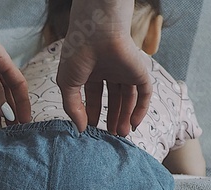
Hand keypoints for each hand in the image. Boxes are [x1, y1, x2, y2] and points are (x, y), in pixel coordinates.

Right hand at [56, 0, 151, 134]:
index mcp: (91, 71)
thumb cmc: (77, 52)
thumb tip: (80, 129)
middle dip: (111, 117)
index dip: (92, 112)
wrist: (95, 32)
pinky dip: (140, 109)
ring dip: (125, 117)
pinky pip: (143, 93)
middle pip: (113, 99)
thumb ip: (73, 108)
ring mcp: (125, 71)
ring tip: (120, 134)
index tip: (90, 128)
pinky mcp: (139, 71)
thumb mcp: (67, 85)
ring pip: (128, 98)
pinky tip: (133, 124)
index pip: (94, 96)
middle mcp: (110, 71)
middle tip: (109, 136)